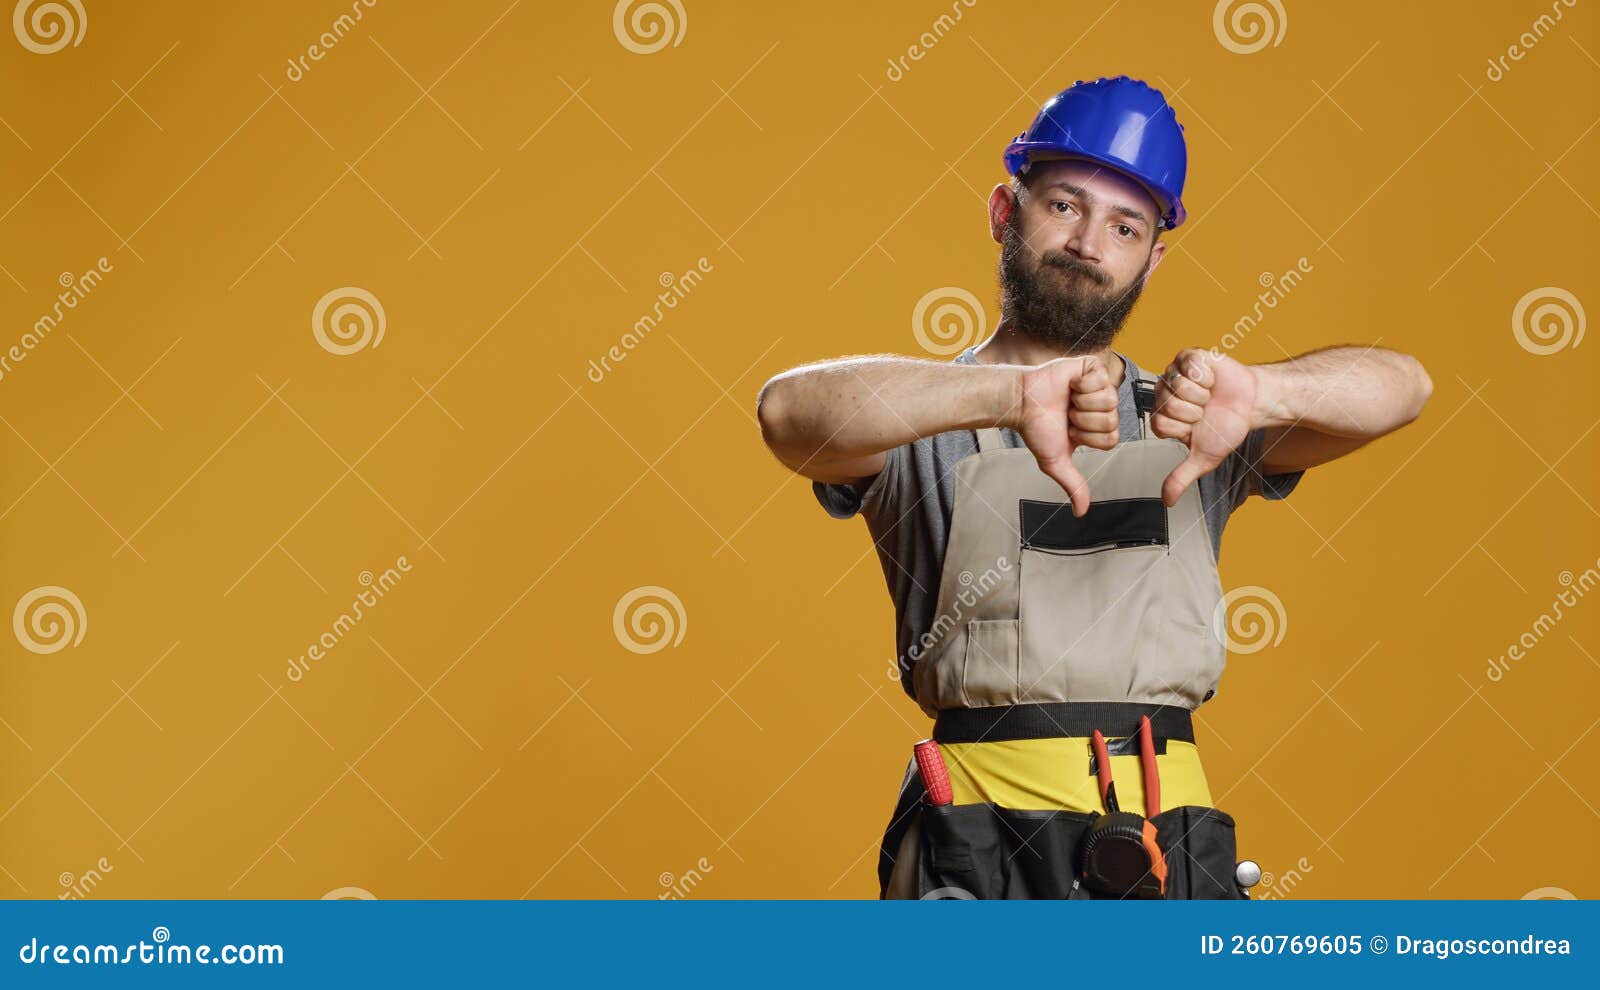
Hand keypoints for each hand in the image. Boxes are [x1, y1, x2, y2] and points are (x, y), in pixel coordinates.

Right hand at [1016, 356, 1118, 515]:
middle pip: (1112, 420)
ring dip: (1082, 402)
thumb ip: (1072, 484)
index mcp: (1098, 427)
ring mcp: (1099, 386)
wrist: (1021, 401)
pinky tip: (1071, 385)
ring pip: (1108, 399)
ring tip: (1068, 400)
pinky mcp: (1092, 367)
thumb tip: (1081, 512)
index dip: (1089, 437)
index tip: (1070, 431)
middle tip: (1067, 414)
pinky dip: (1082, 384)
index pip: (1112, 439)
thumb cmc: (1036, 427)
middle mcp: (1102, 407)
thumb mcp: (1055, 461)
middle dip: (1084, 420)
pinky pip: (1101, 378)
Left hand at [1152, 349, 1258, 505]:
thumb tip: (1167, 502)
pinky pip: (1189, 366)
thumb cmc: (1227, 428)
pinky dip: (1206, 375)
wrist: (1252, 404)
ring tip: (1210, 394)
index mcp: (1161, 416)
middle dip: (1194, 411)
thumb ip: (1181, 477)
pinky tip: (1211, 379)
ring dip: (1202, 393)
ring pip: (1177, 385)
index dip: (1184, 426)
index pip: (1159, 423)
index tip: (1197, 426)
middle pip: (1166, 404)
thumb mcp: (1205, 457)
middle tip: (1206, 409)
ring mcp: (1174, 373)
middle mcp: (1163, 394)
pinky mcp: (1188, 356)